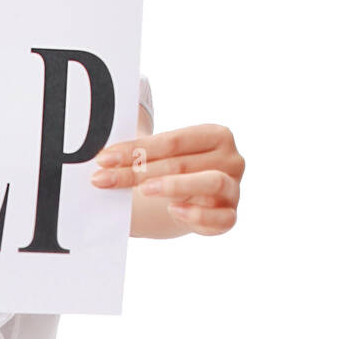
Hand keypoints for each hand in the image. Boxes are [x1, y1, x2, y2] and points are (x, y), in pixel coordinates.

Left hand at [90, 123, 243, 235]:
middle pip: (181, 163)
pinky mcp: (230, 216)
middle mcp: (231, 159)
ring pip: (210, 183)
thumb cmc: (171, 169)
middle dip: (137, 171)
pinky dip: (198, 214)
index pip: (173, 141)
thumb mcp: (161, 151)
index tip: (103, 158)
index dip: (136, 149)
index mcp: (216, 135)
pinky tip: (174, 210)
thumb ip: (143, 140)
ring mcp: (234, 189)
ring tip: (142, 190)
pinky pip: (221, 217)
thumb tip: (113, 120)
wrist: (188, 202)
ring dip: (173, 185)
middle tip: (104, 178)